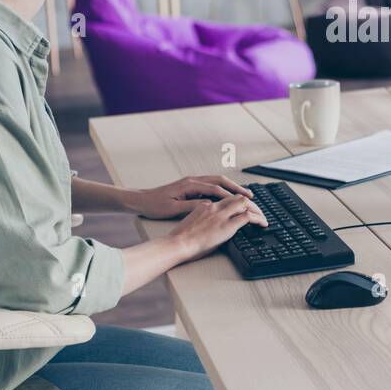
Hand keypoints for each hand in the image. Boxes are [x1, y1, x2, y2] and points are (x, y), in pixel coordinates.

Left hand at [127, 175, 261, 221]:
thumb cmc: (154, 205)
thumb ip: (192, 206)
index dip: (231, 194)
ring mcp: (191, 182)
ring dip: (230, 187)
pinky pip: (210, 185)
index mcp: (189, 185)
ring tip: (243, 194)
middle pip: (220, 180)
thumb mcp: (172, 209)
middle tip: (250, 195)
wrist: (140, 200)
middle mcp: (192, 180)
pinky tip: (227, 196)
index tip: (244, 199)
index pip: (215, 188)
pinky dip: (222, 189)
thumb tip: (210, 205)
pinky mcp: (189, 186)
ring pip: (216, 181)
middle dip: (236, 187)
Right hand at [173, 194, 266, 261]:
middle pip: (237, 198)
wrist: (177, 243)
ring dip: (256, 210)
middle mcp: (214, 207)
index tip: (243, 206)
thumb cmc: (179, 239)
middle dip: (250, 203)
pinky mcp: (227, 225)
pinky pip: (248, 217)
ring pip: (245, 204)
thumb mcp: (191, 224)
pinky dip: (258, 218)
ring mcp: (221, 215)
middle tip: (258, 211)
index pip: (226, 198)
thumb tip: (208, 227)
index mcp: (205, 205)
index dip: (237, 201)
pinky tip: (263, 223)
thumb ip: (202, 220)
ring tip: (263, 217)